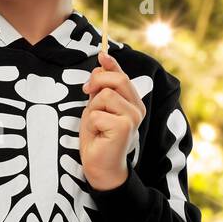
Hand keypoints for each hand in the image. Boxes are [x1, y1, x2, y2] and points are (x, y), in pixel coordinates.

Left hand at [79, 51, 145, 190]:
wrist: (100, 167)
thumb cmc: (98, 138)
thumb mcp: (96, 108)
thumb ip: (100, 89)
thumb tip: (99, 65)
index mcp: (132, 102)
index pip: (123, 76)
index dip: (112, 64)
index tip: (101, 54)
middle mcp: (137, 108)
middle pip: (117, 79)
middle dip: (97, 81)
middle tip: (86, 92)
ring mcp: (132, 117)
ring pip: (104, 95)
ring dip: (92, 109)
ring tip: (95, 125)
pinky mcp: (124, 127)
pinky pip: (96, 113)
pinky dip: (90, 124)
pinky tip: (97, 135)